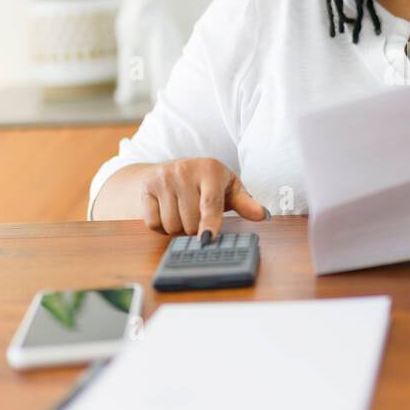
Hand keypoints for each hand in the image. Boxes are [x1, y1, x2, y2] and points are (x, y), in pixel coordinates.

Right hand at [140, 157, 266, 238]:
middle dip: (195, 229)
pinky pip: (153, 223)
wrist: (172, 169)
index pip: (210, 203)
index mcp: (210, 169)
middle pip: (190, 221)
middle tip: (198, 217)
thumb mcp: (229, 189)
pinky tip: (168, 212)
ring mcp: (164, 177)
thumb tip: (263, 215)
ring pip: (171, 224)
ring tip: (183, 213)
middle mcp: (185, 170)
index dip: (210, 224)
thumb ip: (246, 203)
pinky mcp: (147, 186)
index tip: (207, 240)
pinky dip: (161, 226)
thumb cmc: (208, 183)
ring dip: (178, 229)